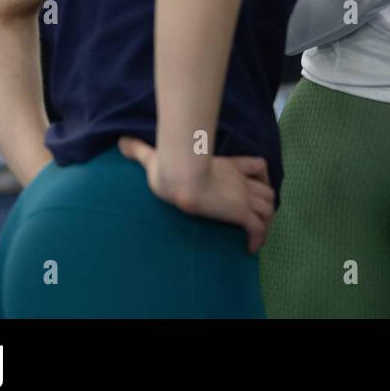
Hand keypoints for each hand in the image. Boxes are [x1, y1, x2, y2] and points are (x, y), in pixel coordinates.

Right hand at [118, 137, 276, 253]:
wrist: (181, 176)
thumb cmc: (170, 166)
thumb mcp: (155, 158)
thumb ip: (141, 150)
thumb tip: (121, 142)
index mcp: (226, 166)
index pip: (258, 166)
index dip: (261, 176)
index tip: (257, 186)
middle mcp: (239, 182)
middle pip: (267, 190)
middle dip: (265, 203)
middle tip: (258, 217)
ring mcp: (242, 196)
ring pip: (268, 209)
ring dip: (265, 222)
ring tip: (256, 235)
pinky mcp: (239, 212)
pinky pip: (258, 227)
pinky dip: (258, 238)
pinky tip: (250, 248)